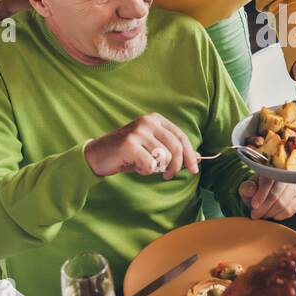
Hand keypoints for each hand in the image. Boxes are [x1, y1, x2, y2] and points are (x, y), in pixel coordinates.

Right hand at [83, 114, 198, 178]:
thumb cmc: (128, 154)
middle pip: (176, 147)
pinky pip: (149, 164)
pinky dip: (145, 170)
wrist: (97, 155)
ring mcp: (138, 131)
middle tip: (168, 176)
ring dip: (157, 168)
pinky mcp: (129, 144)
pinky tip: (135, 166)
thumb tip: (198, 159)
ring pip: (163, 157)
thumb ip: (173, 151)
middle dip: (176, 166)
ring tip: (145, 166)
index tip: (195, 168)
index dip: (190, 154)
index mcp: (156, 120)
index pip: (181, 136)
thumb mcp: (153, 149)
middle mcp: (148, 122)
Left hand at [239, 177, 295, 219]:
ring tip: (263, 214)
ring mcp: (294, 187)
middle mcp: (285, 176)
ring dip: (270, 213)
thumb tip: (250, 189)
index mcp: (271, 170)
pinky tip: (272, 214)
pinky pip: (289, 210)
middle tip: (255, 214)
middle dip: (263, 208)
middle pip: (276, 196)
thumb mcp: (247, 187)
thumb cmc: (256, 190)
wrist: (267, 191)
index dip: (260, 196)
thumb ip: (246, 188)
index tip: (253, 206)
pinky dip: (278, 216)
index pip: (268, 182)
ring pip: (283, 205)